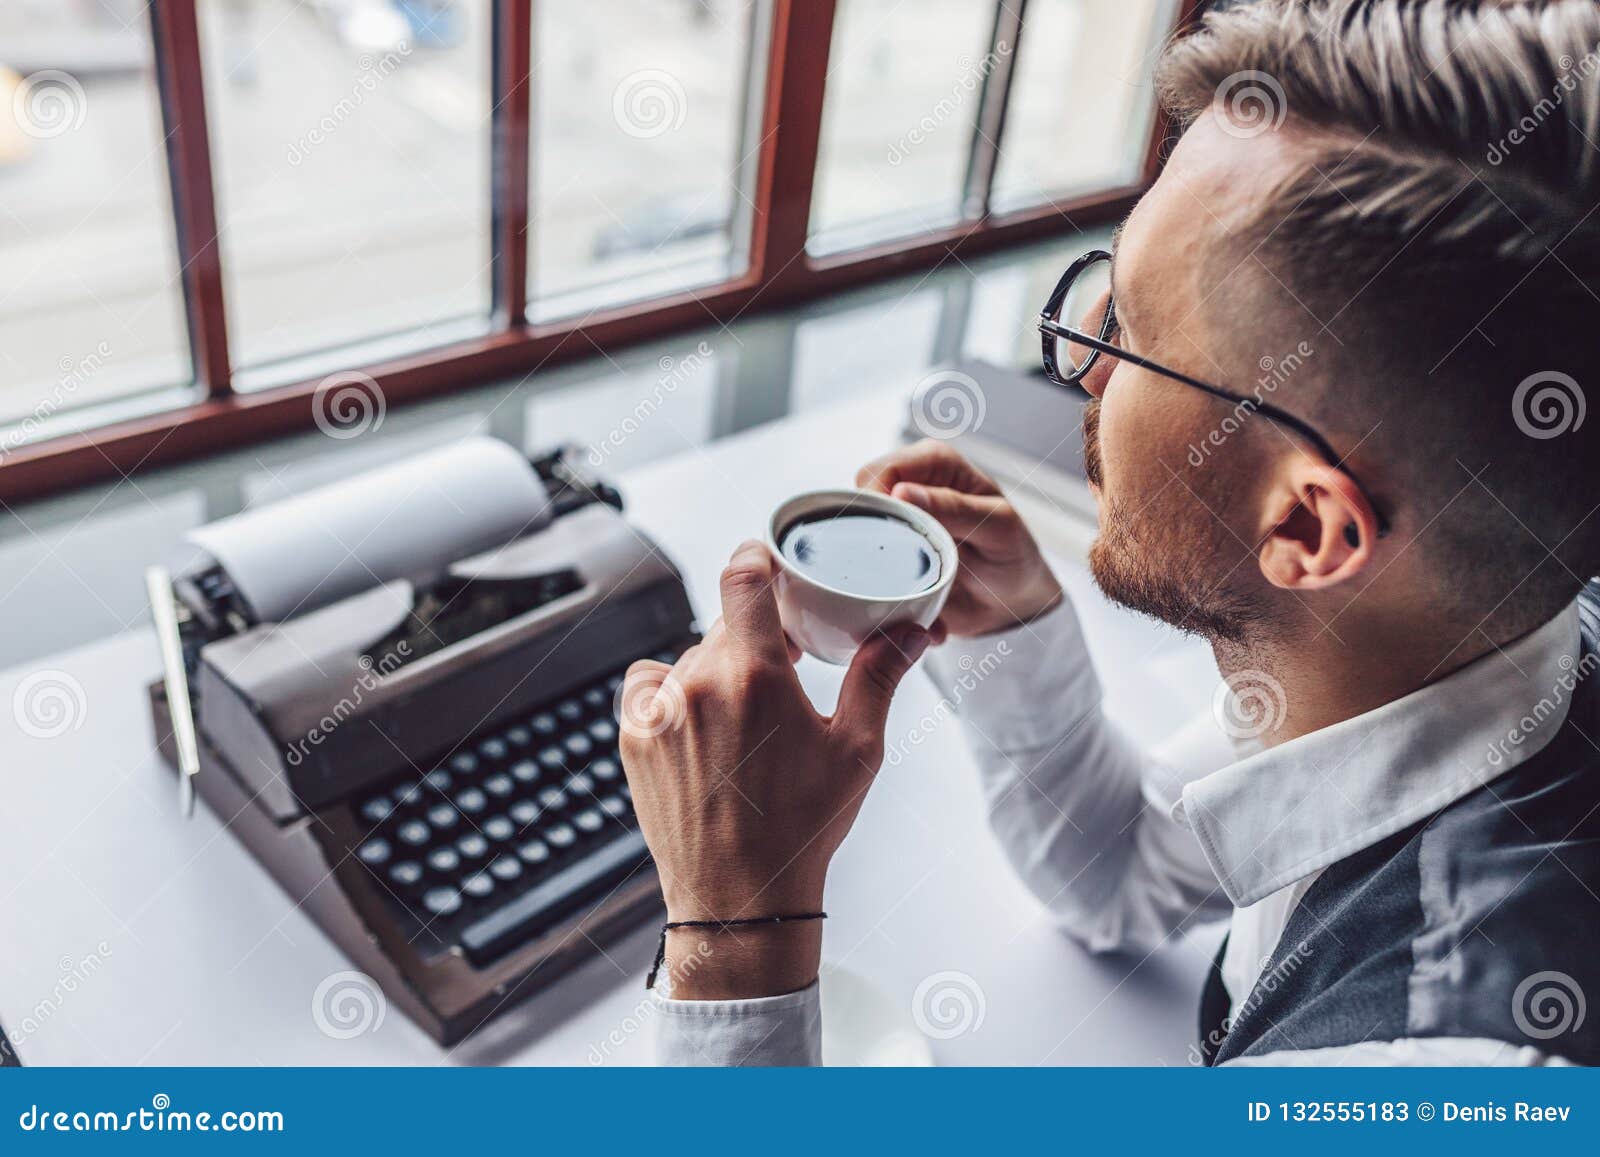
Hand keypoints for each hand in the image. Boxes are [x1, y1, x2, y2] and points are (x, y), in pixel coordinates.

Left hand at [619, 541, 930, 997]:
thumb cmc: (800, 829)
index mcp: (755, 677)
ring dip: (718, 670)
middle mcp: (698, 684)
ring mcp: (658, 711)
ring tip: (747, 719)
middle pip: (726, 625)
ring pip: (691, 657)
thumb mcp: (856, 750)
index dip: (756, 557)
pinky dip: (673, 691)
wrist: (738, 898)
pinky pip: (650, 685)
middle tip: (784, 670)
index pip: (743, 577)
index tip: (767, 561)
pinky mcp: (633, 737)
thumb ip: (879, 676)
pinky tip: (701, 724)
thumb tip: (911, 632)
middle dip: (756, 638)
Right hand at [857, 439, 1062, 636]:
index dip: (876, 500)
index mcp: (935, 463)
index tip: (888, 537)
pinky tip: (901, 599)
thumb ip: (953, 508)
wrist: (1012, 601)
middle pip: (858, 500)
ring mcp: (896, 522)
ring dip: (871, 564)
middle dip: (869, 533)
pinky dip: (876, 587)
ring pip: (853, 532)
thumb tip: (901, 492)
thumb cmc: (1013, 552)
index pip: (882, 470)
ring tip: (902, 585)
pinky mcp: (888, 554)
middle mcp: (910, 486)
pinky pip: (863, 566)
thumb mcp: (997, 528)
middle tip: (896, 566)